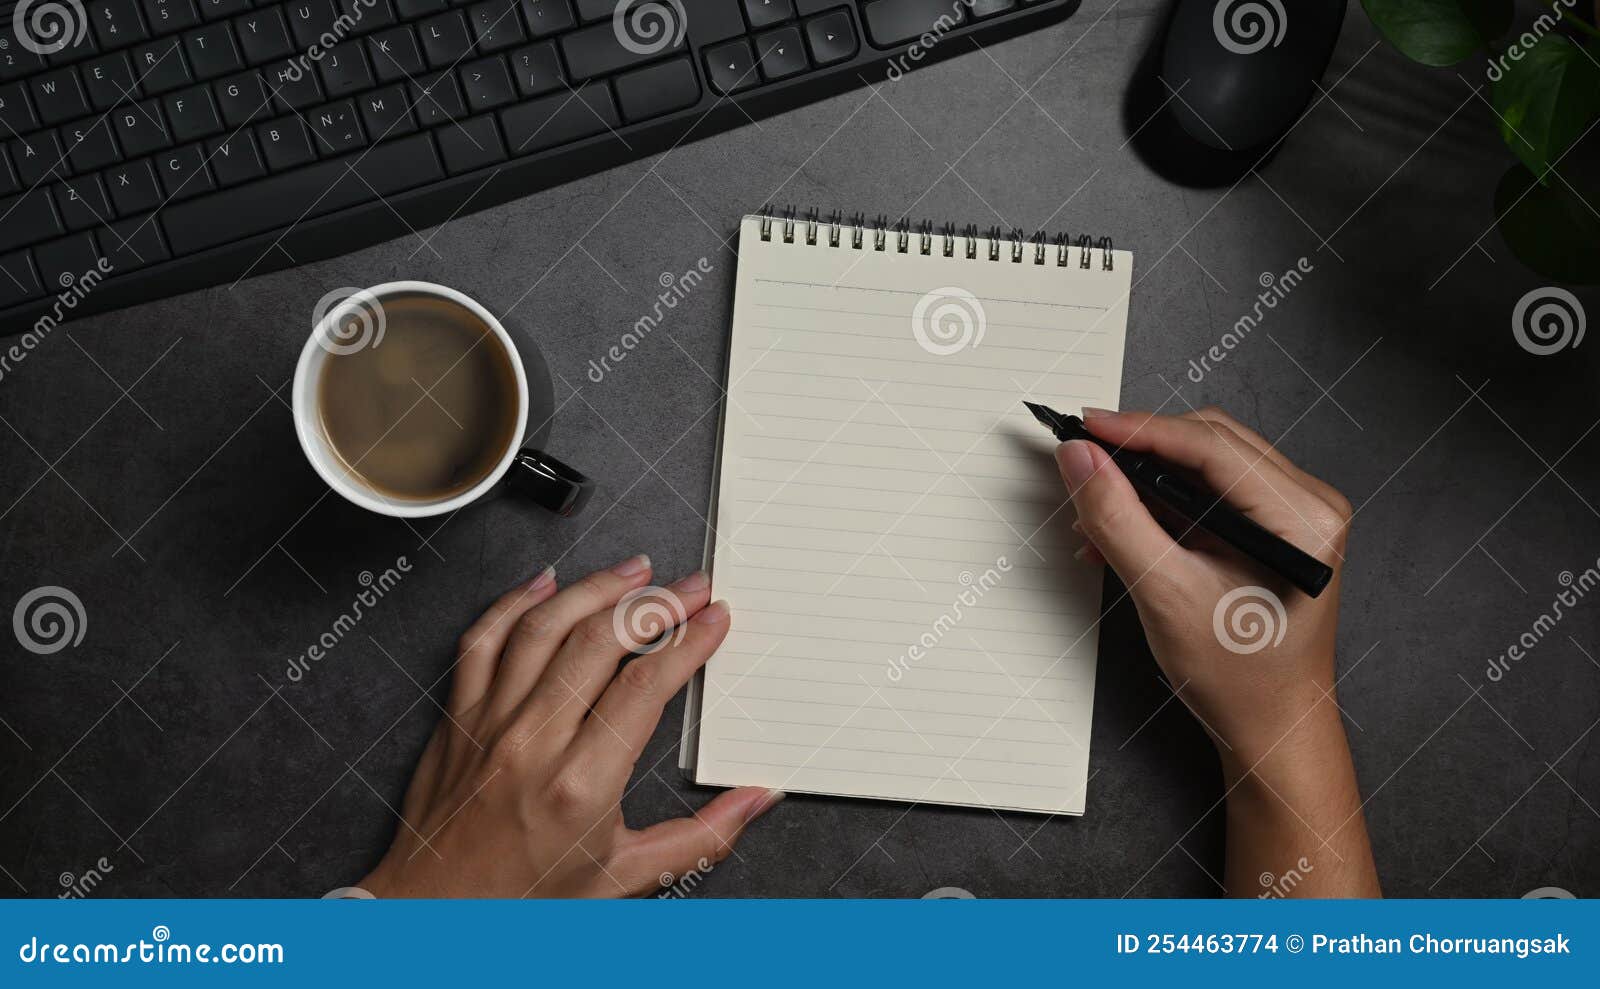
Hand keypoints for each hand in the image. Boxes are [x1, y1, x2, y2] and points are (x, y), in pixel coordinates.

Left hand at [360, 555, 782, 897]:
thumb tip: (756, 800)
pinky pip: (483, 640)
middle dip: (654, 603)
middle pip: (598, 642)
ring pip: (543, 627)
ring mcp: (489, 723)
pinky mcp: (457, 717)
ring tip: (634, 571)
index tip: (715, 619)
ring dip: (594, 588)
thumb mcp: (624, 878)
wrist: (433, 918)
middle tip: (690, 587)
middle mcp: (532, 743)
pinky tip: (546, 583)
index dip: (688, 642)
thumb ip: (700, 838)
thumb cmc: (524, 902)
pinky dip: (515, 603)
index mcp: (580, 785)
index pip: (645, 686)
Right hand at [1055, 407, 1349, 768]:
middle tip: (1082, 464)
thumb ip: (1119, 519)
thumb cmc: (1243, 679)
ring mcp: (1291, 514)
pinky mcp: (1269, 526)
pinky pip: (1206, 491)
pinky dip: (1159, 504)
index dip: (1140, 430)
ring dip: (1143, 482)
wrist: (1271, 727)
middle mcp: (1307, 505)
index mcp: (1303, 518)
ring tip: (1095, 515)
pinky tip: (1122, 530)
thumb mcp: (1166, 595)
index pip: (1211, 446)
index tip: (1086, 427)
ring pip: (1201, 464)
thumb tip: (1082, 460)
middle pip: (1208, 443)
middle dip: (1139, 454)